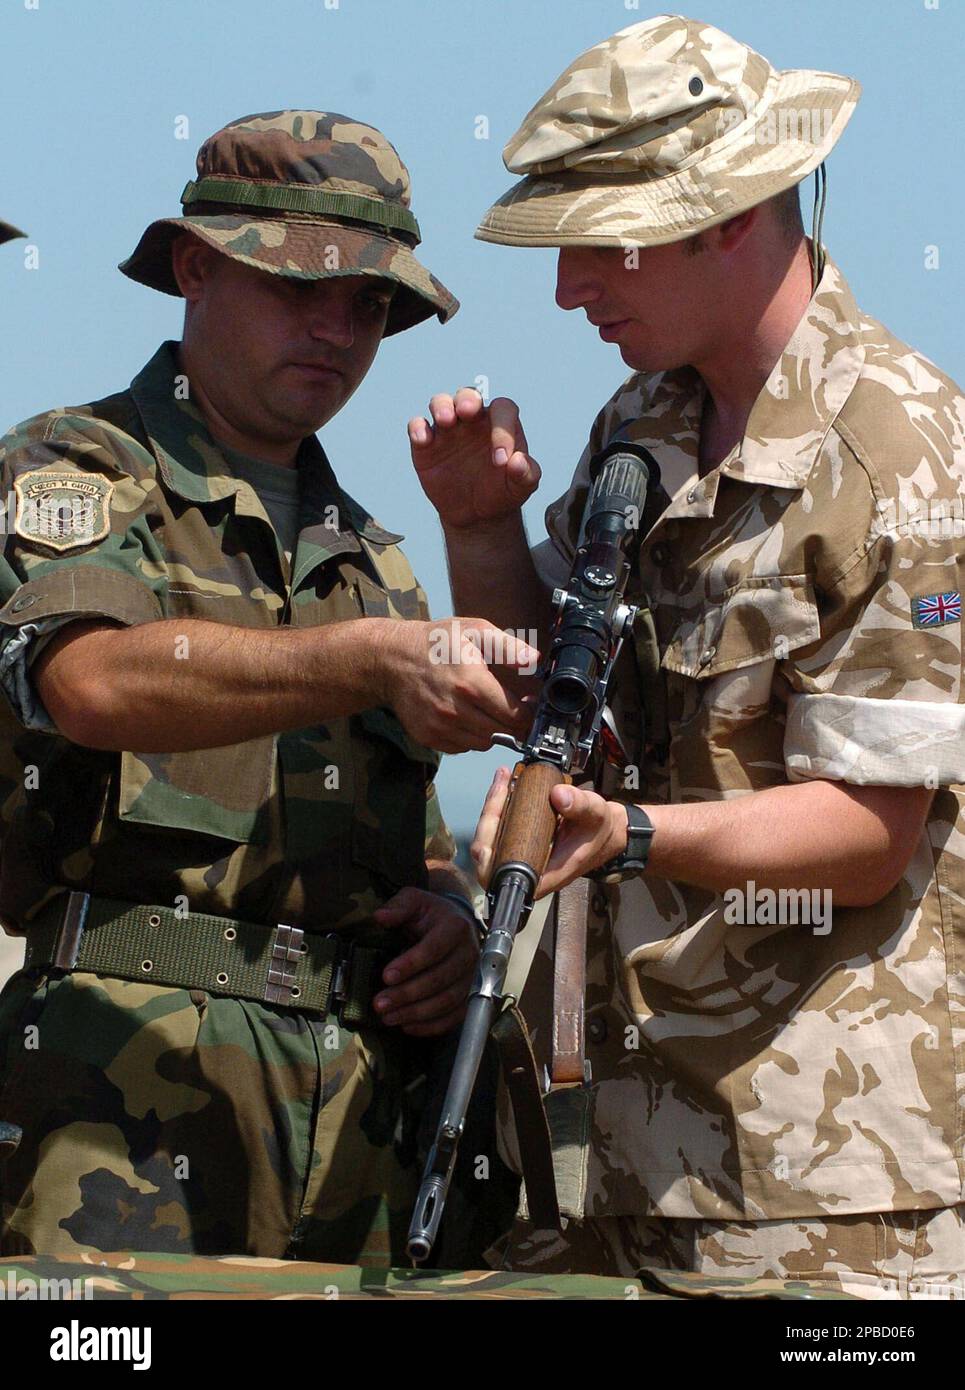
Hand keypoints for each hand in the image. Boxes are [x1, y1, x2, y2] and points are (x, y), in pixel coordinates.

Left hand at [371, 888, 479, 1035]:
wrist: (457, 923)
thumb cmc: (431, 914)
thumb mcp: (414, 900)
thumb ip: (398, 907)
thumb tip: (380, 917)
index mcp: (455, 927)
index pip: (434, 949)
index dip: (410, 964)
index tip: (386, 976)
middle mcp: (469, 953)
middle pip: (440, 979)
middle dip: (407, 994)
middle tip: (380, 1004)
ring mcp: (472, 977)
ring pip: (447, 1001)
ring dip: (416, 1013)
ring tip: (388, 1018)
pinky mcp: (471, 995)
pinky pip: (455, 1016)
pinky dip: (432, 1026)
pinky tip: (408, 1027)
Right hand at [377, 617, 537, 752]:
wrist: (391, 659)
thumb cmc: (436, 643)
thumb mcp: (474, 631)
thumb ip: (508, 647)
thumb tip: (534, 661)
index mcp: (471, 683)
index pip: (514, 715)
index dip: (527, 711)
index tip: (528, 704)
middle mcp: (455, 710)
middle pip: (502, 732)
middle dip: (511, 722)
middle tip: (509, 707)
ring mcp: (440, 726)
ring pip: (483, 743)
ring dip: (490, 730)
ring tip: (484, 709)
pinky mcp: (428, 737)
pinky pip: (462, 747)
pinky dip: (468, 736)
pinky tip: (464, 716)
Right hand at [408, 389, 540, 530]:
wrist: (476, 515)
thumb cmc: (502, 492)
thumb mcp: (521, 487)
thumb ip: (526, 474)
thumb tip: (518, 462)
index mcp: (500, 424)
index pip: (502, 410)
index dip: (503, 429)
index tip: (501, 460)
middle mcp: (472, 420)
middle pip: (469, 395)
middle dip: (467, 399)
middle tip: (467, 412)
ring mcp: (448, 430)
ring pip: (441, 402)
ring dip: (441, 406)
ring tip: (445, 420)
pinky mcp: (425, 445)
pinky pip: (417, 426)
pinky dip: (417, 428)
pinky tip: (422, 439)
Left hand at [471, 767, 630, 897]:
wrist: (608, 831)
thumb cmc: (600, 831)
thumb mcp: (596, 814)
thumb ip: (580, 805)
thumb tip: (559, 795)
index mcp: (543, 875)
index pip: (502, 872)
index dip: (488, 854)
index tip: (493, 824)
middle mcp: (529, 871)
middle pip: (489, 854)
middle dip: (489, 817)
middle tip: (501, 786)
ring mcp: (523, 858)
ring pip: (492, 840)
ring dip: (493, 808)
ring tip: (503, 780)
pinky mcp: (521, 845)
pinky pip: (500, 830)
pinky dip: (499, 807)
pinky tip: (505, 786)